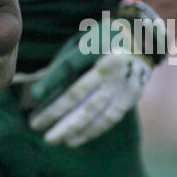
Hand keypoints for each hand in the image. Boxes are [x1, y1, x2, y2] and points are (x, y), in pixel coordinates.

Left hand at [15, 2, 164, 146]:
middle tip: (35, 126)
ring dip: (73, 127)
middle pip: (79, 93)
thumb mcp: (81, 42)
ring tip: (52, 139)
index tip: (33, 96)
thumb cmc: (102, 39)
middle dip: (56, 112)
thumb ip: (64, 64)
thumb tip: (39, 92)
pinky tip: (74, 139)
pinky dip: (91, 130)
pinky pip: (110, 118)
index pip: (69, 66)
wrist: (143, 38)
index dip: (51, 81)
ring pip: (94, 110)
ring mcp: (123, 82)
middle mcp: (110, 65)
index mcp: (97, 46)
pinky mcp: (133, 95)